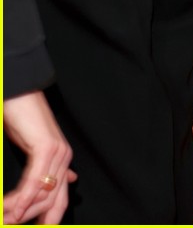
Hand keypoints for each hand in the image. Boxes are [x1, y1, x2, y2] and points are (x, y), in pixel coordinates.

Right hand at [3, 91, 75, 224]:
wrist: (19, 93)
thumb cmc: (22, 120)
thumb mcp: (34, 148)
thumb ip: (47, 169)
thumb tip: (69, 181)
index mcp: (62, 161)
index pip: (60, 201)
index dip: (48, 219)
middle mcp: (64, 157)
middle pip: (50, 202)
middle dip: (28, 218)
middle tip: (8, 223)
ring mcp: (57, 152)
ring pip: (42, 195)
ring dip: (20, 211)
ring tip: (4, 218)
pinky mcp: (45, 147)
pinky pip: (35, 181)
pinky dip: (22, 198)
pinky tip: (11, 209)